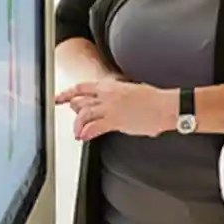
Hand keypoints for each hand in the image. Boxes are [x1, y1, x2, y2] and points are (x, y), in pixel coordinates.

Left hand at [56, 79, 175, 140]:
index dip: (67, 93)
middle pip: (80, 101)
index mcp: (110, 86)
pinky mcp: (115, 121)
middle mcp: (107, 95)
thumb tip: (112, 102)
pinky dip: (86, 133)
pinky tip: (84, 137)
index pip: (82, 88)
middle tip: (75, 120)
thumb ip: (117, 95)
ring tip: (78, 133)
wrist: (165, 106)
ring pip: (83, 115)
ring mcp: (110, 108)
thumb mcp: (131, 90)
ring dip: (77, 126)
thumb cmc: (153, 100)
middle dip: (74, 112)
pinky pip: (94, 127)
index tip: (58, 99)